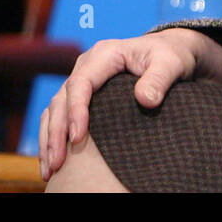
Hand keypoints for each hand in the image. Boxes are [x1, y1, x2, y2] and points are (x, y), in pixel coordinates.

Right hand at [38, 27, 221, 179]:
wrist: (171, 51)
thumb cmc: (171, 56)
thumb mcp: (172, 63)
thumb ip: (160, 78)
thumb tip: (144, 99)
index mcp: (105, 54)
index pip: (81, 83)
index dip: (76, 110)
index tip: (78, 138)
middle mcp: (88, 65)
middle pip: (62, 98)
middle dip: (56, 132)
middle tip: (57, 164)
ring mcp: (83, 78)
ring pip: (55, 108)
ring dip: (49, 138)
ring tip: (49, 170)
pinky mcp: (84, 93)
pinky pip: (60, 114)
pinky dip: (52, 135)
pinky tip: (52, 158)